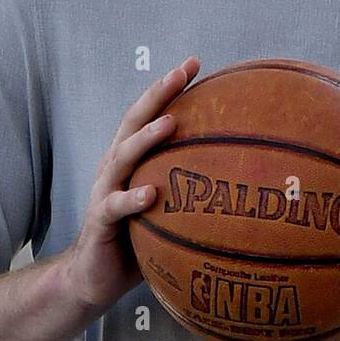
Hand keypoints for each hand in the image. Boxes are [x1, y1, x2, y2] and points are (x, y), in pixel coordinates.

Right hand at [59, 56, 200, 310]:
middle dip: (158, 94)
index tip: (195, 63)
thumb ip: (192, 192)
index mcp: (132, 159)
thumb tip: (247, 182)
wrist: (92, 277)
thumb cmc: (138, 241)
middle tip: (181, 72)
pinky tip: (151, 194)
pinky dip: (133, 198)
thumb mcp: (167, 211)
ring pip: (123, 156)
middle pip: (134, 121)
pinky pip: (116, 206)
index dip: (169, 87)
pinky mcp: (100, 221)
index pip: (150, 113)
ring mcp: (105, 191)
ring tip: (170, 122)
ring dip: (147, 137)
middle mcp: (115, 167)